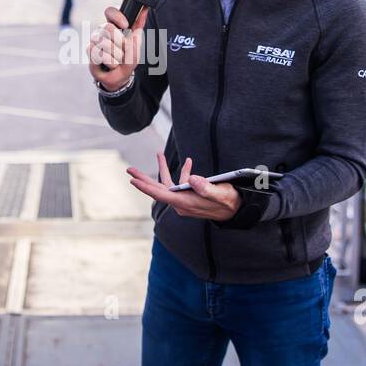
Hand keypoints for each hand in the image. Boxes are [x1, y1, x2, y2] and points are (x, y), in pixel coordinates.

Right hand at [89, 5, 149, 90]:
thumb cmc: (126, 59)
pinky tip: (111, 64)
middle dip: (120, 42)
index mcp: (113, 26)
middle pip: (107, 27)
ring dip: (117, 55)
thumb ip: (139, 28)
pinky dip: (111, 62)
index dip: (117, 16)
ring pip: (105, 43)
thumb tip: (144, 10)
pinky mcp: (89, 51)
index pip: (110, 12)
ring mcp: (94, 40)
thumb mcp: (137, 44)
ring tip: (118, 59)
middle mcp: (102, 31)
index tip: (126, 25)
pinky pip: (100, 54)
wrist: (119, 77)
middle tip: (124, 50)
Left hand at [127, 152, 241, 220]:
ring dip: (164, 169)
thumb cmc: (228, 202)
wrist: (236, 211)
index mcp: (185, 203)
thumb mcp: (221, 194)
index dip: (146, 187)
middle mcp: (181, 203)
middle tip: (129, 170)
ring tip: (159, 154)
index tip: (132, 180)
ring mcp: (184, 200)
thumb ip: (206, 187)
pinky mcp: (189, 197)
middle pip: (158, 190)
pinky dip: (184, 172)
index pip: (161, 195)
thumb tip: (192, 178)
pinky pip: (181, 184)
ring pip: (168, 185)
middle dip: (144, 179)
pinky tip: (189, 161)